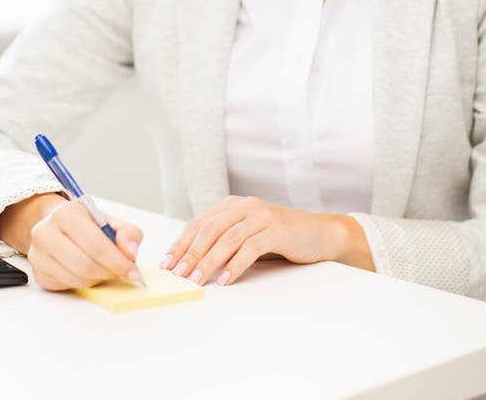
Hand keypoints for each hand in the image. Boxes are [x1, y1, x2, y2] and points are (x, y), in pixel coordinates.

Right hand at [27, 197, 143, 291]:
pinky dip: (84, 284)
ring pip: (77, 279)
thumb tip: (130, 253)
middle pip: (85, 265)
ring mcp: (38, 254)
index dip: (117, 261)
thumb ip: (128, 232)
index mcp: (66, 213)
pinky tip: (88, 272)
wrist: (58, 225)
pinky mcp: (39, 273)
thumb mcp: (110, 220)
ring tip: (104, 269)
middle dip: (109, 272)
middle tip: (121, 273)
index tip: (133, 271)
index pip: (95, 244)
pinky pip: (68, 286)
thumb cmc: (86, 224)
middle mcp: (46, 232)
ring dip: (98, 279)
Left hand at [159, 195, 330, 286]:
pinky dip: (235, 265)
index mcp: (232, 205)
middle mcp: (245, 206)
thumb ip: (224, 243)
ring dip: (209, 261)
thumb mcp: (247, 235)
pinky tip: (225, 279)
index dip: (181, 243)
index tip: (167, 264)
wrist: (318, 233)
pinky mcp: (277, 229)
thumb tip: (192, 265)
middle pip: (210, 229)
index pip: (199, 223)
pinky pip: (250, 247)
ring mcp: (261, 215)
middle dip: (190, 253)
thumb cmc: (279, 238)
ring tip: (197, 279)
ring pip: (227, 238)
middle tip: (178, 274)